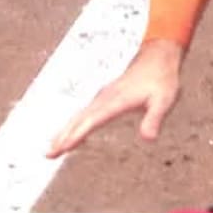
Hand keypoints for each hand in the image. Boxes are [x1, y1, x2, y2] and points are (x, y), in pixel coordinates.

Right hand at [46, 39, 184, 157]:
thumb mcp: (164, 100)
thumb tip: (148, 138)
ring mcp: (103, 97)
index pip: (93, 120)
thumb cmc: (163, 79)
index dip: (77, 134)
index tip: (64, 147)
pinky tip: (71, 135)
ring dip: (64, 132)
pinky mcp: (104, 97)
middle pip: (79, 119)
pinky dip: (74, 125)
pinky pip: (84, 113)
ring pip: (79, 116)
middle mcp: (105, 98)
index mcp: (117, 100)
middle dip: (63, 137)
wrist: (158, 57)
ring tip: (52, 149)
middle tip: (48, 155)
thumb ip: (155, 119)